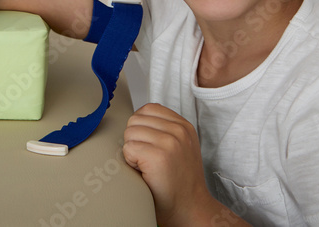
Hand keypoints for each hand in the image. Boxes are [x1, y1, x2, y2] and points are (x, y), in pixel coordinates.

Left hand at [122, 103, 217, 225]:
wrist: (190, 209)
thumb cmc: (179, 181)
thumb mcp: (180, 147)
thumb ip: (164, 129)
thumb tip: (136, 119)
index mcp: (184, 126)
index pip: (148, 109)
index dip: (142, 127)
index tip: (151, 145)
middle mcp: (178, 131)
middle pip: (135, 119)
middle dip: (135, 139)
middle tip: (148, 159)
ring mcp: (169, 142)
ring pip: (129, 132)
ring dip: (132, 151)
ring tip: (148, 165)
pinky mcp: (158, 156)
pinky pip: (128, 149)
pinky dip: (131, 162)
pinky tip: (145, 172)